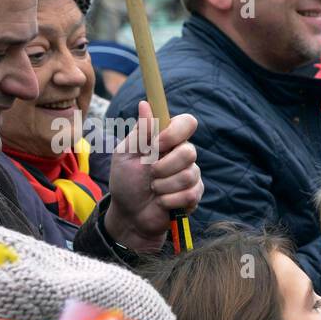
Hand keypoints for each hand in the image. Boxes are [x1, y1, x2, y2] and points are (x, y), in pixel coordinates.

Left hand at [106, 100, 202, 251]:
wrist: (129, 214)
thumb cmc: (125, 182)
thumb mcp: (126, 155)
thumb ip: (139, 133)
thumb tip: (145, 104)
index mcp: (167, 140)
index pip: (187, 123)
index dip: (175, 132)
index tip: (157, 143)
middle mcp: (182, 154)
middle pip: (190, 152)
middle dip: (164, 166)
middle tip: (150, 174)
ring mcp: (191, 175)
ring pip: (188, 175)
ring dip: (164, 186)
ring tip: (154, 190)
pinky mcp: (194, 195)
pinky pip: (189, 194)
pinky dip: (169, 200)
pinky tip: (161, 202)